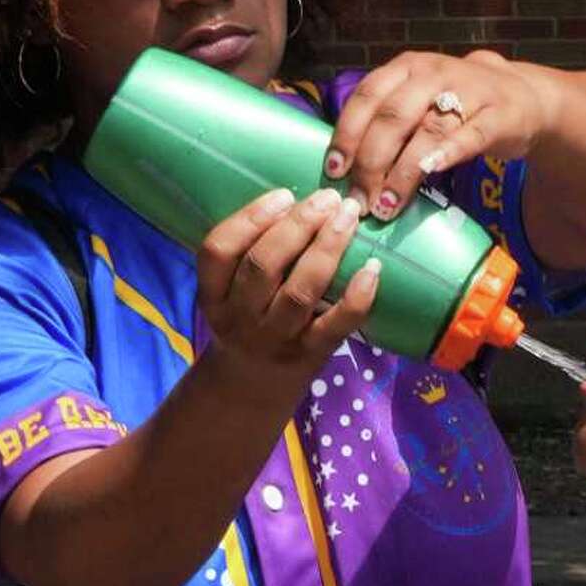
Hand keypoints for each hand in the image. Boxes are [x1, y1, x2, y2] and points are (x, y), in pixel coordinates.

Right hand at [195, 185, 379, 385]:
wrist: (252, 390)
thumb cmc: (247, 324)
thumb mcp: (228, 294)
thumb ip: (246, 253)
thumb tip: (297, 199)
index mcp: (213, 296)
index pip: (218, 250)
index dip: (250, 218)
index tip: (283, 195)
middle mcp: (240, 318)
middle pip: (263, 264)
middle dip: (298, 224)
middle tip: (328, 198)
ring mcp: (275, 340)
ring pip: (299, 291)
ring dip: (327, 248)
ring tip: (348, 216)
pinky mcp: (309, 356)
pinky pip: (335, 326)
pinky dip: (356, 297)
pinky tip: (372, 268)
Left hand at [324, 50, 556, 220]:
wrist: (520, 94)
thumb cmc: (455, 105)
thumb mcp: (416, 101)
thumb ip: (385, 125)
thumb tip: (343, 171)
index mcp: (405, 69)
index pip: (366, 97)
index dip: (346, 134)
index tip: (334, 172)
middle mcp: (433, 74)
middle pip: (393, 117)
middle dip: (371, 162)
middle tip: (360, 201)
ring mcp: (468, 91)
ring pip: (428, 130)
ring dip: (403, 171)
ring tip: (386, 206)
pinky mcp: (499, 114)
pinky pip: (471, 134)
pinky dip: (449, 152)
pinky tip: (431, 171)